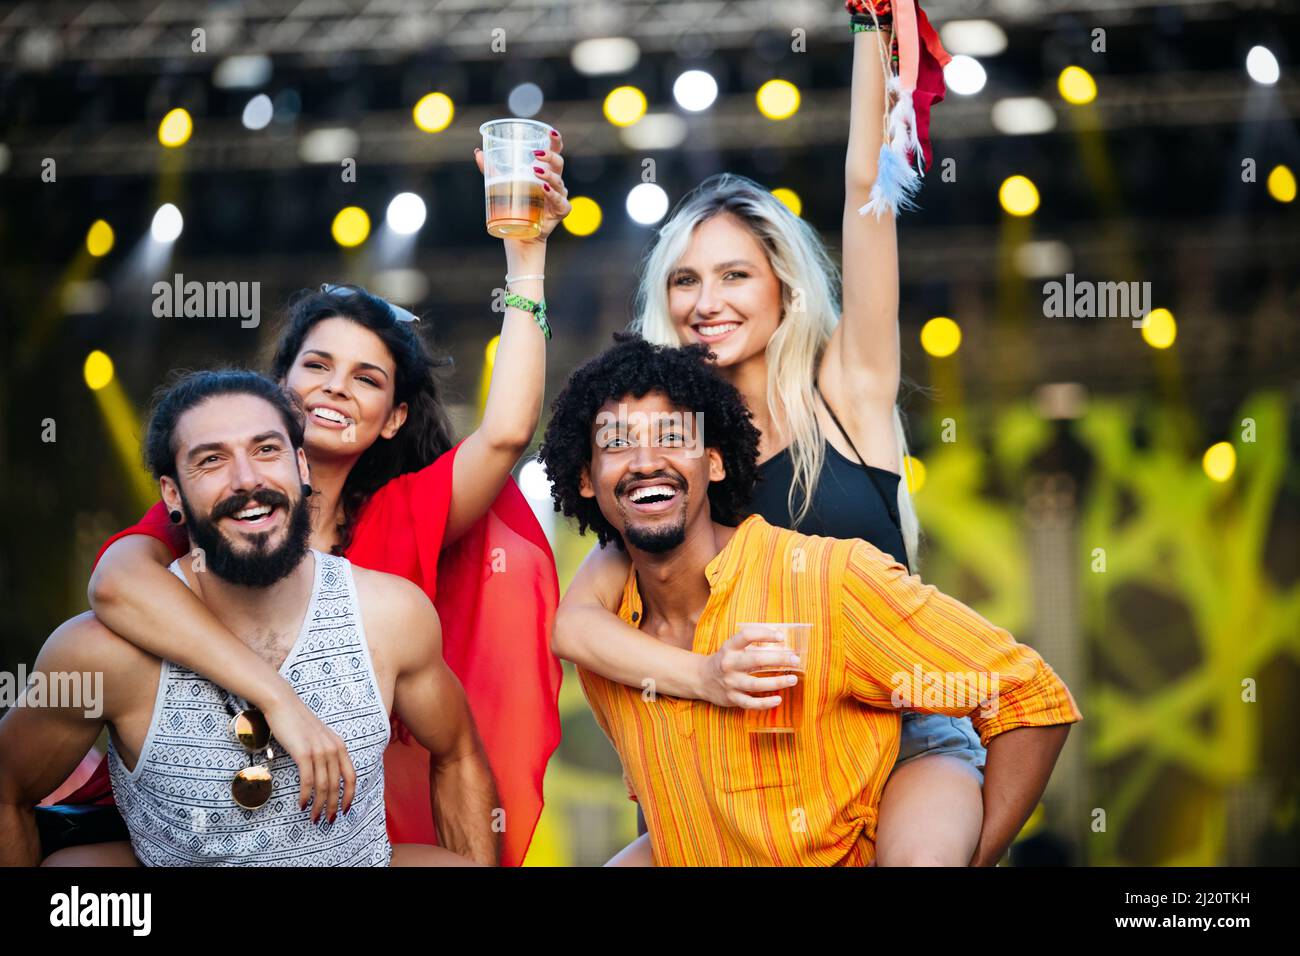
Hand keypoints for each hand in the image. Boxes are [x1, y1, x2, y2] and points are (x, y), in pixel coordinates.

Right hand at [262, 692, 356, 822]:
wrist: (283, 704)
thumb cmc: (297, 722)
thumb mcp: (318, 737)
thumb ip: (325, 752)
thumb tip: (324, 774)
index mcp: (340, 746)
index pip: (351, 776)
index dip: (349, 795)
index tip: (345, 810)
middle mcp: (333, 748)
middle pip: (337, 785)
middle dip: (333, 806)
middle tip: (327, 821)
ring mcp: (319, 750)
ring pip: (323, 786)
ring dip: (319, 805)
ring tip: (313, 817)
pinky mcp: (304, 753)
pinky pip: (308, 781)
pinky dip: (305, 796)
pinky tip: (301, 804)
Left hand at [473, 128, 570, 250]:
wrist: (519, 234)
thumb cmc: (514, 206)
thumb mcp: (501, 184)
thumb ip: (491, 168)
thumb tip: (478, 152)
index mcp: (545, 171)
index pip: (555, 152)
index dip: (555, 141)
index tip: (550, 132)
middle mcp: (555, 181)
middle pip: (558, 163)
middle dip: (550, 156)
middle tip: (536, 154)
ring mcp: (559, 196)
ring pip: (558, 181)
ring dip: (548, 174)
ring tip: (536, 170)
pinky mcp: (561, 211)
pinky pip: (560, 201)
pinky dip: (552, 194)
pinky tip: (543, 189)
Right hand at [695, 625, 800, 708]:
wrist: (701, 678)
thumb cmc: (726, 660)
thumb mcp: (733, 648)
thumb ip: (753, 645)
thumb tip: (783, 644)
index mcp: (729, 647)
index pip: (747, 635)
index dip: (765, 634)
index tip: (781, 636)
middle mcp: (729, 664)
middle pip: (755, 660)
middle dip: (778, 659)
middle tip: (796, 660)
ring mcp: (730, 683)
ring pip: (756, 684)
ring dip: (777, 682)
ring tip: (793, 679)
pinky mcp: (731, 698)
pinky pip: (750, 703)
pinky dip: (765, 703)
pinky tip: (778, 699)